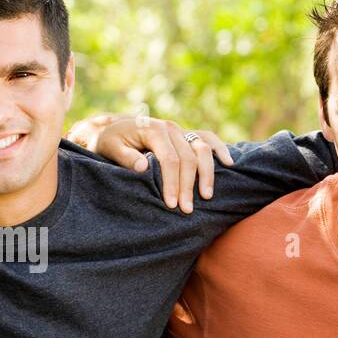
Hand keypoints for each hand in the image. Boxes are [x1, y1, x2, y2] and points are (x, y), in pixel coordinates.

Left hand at [67, 113, 232, 212]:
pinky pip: (207, 139)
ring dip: (207, 174)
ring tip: (206, 196)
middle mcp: (170, 127)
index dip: (172, 183)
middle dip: (188, 185)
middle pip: (188, 157)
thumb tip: (144, 167)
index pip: (170, 159)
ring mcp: (180, 130)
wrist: (111, 129)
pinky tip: (229, 163)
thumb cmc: (108, 141)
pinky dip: (219, 149)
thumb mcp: (108, 148)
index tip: (172, 204)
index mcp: (153, 129)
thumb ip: (125, 157)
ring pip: (202, 149)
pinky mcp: (185, 135)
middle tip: (186, 210)